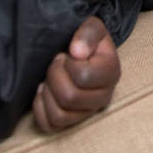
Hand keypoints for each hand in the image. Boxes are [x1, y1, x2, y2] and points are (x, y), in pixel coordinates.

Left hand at [32, 17, 119, 131]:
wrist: (83, 52)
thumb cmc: (88, 41)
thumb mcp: (93, 27)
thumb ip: (88, 33)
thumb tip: (77, 52)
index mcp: (111, 73)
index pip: (83, 77)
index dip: (68, 64)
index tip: (67, 54)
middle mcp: (103, 97)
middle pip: (70, 98)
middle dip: (55, 76)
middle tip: (57, 63)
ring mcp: (87, 112)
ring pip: (60, 115)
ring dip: (47, 93)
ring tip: (50, 78)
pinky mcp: (71, 122)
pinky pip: (50, 125)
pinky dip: (40, 108)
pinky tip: (44, 92)